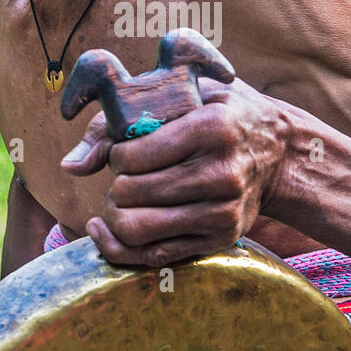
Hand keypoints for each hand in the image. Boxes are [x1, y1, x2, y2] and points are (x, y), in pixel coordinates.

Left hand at [60, 76, 289, 266]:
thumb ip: (117, 122)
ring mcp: (223, 212)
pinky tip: (105, 229)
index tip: (126, 151)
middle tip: (124, 177)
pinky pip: (153, 256)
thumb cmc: (219, 113)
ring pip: (136, 229)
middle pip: (130, 194)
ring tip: (119, 200)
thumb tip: (71, 166)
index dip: (117, 155)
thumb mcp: (181, 94)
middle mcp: (222, 173)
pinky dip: (118, 246)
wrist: (279, 152)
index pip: (134, 156)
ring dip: (114, 215)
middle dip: (115, 185)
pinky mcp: (220, 240)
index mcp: (213, 127)